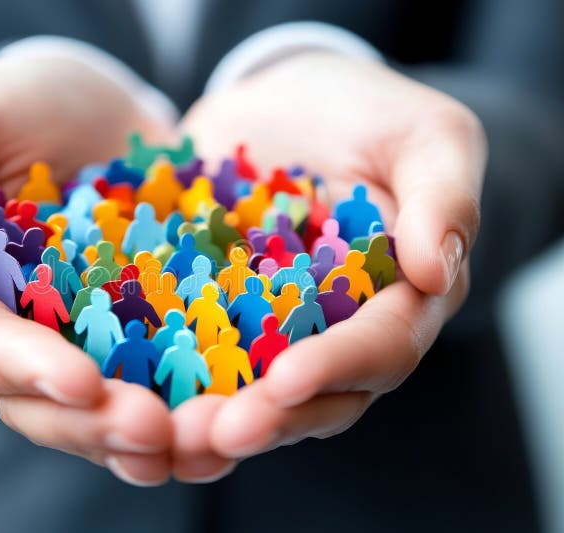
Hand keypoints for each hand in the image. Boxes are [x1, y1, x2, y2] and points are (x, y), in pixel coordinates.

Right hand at [0, 54, 174, 484]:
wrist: (95, 111)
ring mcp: (89, 344)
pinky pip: (172, 380)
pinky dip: (201, 404)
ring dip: (157, 437)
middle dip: (99, 423)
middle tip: (155, 431)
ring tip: (207, 444)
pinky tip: (242, 418)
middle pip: (48, 403)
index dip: (26, 370)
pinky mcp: (149, 335)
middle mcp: (23, 337)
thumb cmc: (16, 106)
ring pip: (111, 409)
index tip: (79, 381)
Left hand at [172, 52, 484, 478]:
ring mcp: (269, 331)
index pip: (378, 347)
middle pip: (309, 395)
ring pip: (247, 392)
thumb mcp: (424, 136)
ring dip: (207, 421)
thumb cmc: (368, 114)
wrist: (286, 101)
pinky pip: (189, 355)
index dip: (334, 367)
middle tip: (211, 436)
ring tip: (164, 438)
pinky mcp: (211, 313)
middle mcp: (334, 332)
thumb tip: (436, 269)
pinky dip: (160, 380)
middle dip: (264, 419)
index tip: (285, 380)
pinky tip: (120, 395)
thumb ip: (443, 197)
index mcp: (397, 302)